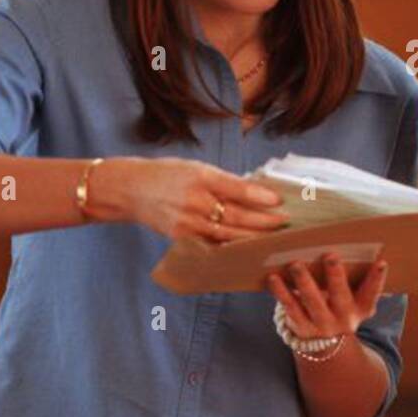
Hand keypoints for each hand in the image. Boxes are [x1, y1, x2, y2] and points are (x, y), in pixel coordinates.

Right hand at [111, 156, 287, 242]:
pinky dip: (232, 247)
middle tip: (285, 223)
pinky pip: (212, 244)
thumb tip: (257, 192)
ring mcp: (187, 222)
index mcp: (200, 177)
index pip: (237, 188)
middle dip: (264, 221)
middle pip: (236, 215)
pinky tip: (248, 248)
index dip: (260, 196)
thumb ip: (224, 181)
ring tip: (273, 237)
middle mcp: (194, 201)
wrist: (132, 190)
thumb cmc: (169, 174)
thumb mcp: (197, 168)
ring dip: (253, 237)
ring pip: (227, 234)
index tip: (279, 200)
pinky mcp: (182, 238)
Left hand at [266, 253, 388, 338]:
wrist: (326, 344)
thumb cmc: (341, 308)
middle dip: (336, 276)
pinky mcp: (301, 327)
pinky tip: (274, 278)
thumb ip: (361, 282)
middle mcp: (343, 318)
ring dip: (304, 282)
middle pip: (340, 296)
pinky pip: (290, 308)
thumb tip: (365, 253)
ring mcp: (322, 325)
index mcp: (361, 308)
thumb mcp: (356, 301)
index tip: (381, 262)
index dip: (377, 279)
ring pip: (312, 302)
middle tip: (331, 256)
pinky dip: (281, 292)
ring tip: (296, 264)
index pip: (372, 293)